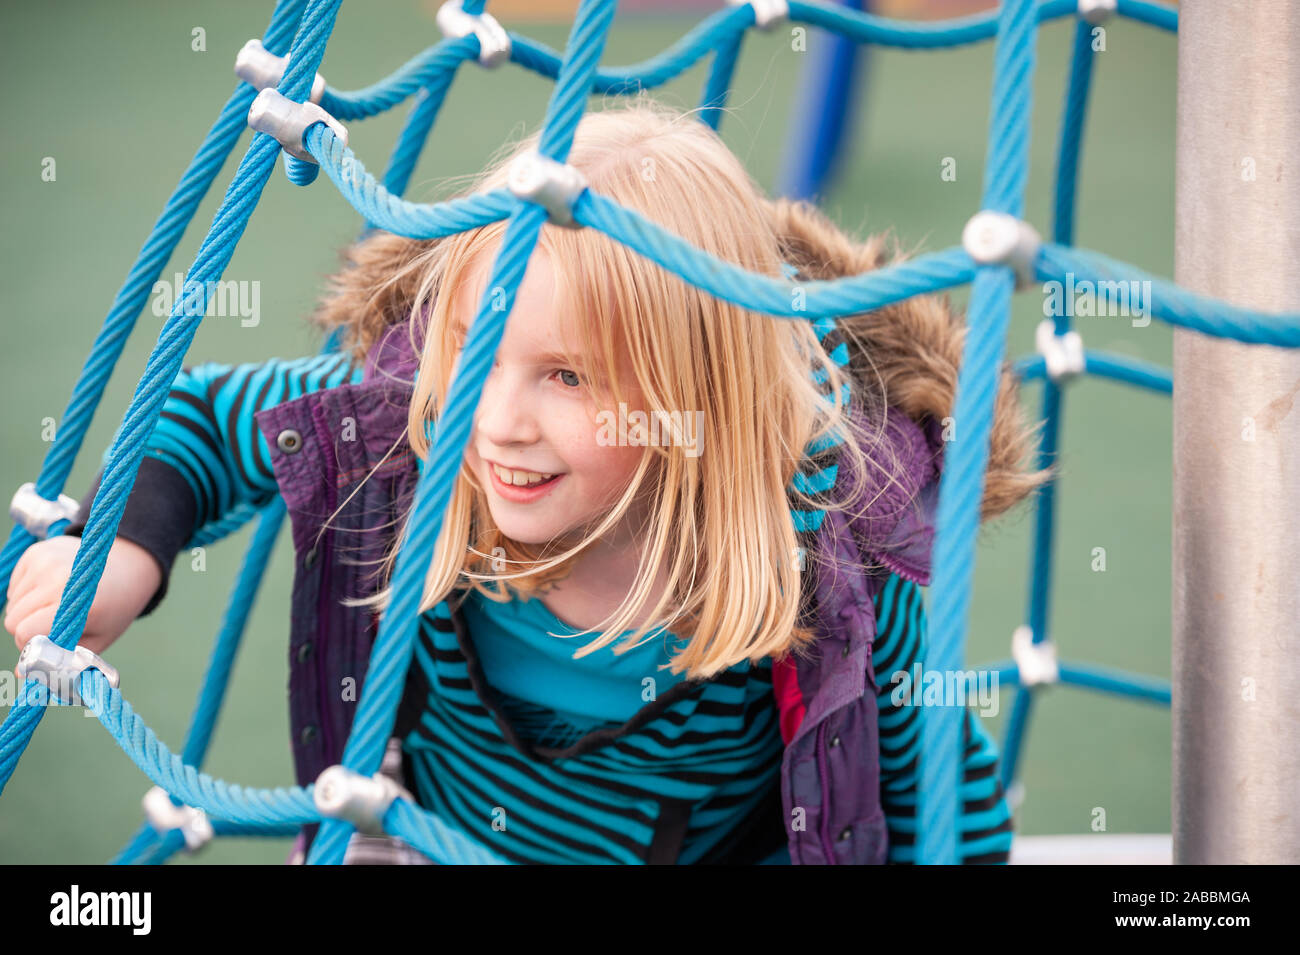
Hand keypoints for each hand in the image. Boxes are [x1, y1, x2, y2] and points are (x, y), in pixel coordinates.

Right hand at [5, 535, 161, 671]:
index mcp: (78, 604)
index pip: (26, 632)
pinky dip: (26, 594)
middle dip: (28, 630)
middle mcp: (59, 577)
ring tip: (56, 605)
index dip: (33, 646)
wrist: (127, 566)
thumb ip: (62, 660)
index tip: (49, 645)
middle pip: (13, 620)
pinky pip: (13, 587)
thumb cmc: (113, 610)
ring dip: (27, 611)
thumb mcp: (98, 640)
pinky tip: (51, 590)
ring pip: (11, 604)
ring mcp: (45, 561)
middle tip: (54, 626)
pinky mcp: (36, 552)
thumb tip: (21, 673)